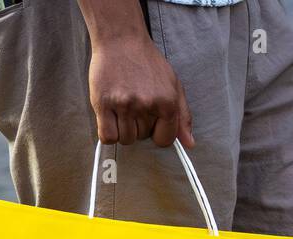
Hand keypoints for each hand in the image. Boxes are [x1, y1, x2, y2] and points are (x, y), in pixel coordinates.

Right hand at [78, 1, 194, 148]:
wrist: (121, 39)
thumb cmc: (147, 62)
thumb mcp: (173, 85)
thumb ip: (183, 116)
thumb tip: (188, 143)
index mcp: (167, 102)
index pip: (165, 140)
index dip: (158, 133)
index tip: (151, 121)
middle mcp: (146, 104)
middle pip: (142, 138)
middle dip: (139, 126)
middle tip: (134, 105)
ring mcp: (124, 105)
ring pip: (125, 139)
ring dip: (123, 130)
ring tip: (122, 108)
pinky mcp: (103, 104)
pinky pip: (107, 137)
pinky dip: (108, 133)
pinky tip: (110, 118)